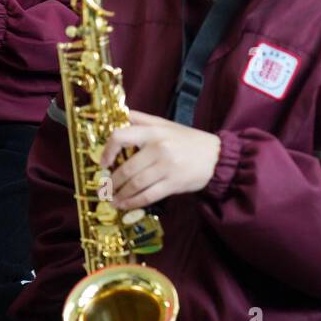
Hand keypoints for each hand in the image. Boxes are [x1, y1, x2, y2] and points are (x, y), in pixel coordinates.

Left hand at [99, 108, 221, 208]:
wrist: (217, 156)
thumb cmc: (188, 140)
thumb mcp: (166, 124)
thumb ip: (142, 120)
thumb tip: (119, 114)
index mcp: (154, 131)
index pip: (121, 136)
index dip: (107, 150)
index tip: (103, 162)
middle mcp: (159, 148)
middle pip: (127, 168)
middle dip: (113, 181)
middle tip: (106, 188)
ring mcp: (167, 167)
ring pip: (135, 184)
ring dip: (121, 195)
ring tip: (113, 199)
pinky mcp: (174, 183)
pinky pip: (148, 196)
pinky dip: (134, 203)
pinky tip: (126, 206)